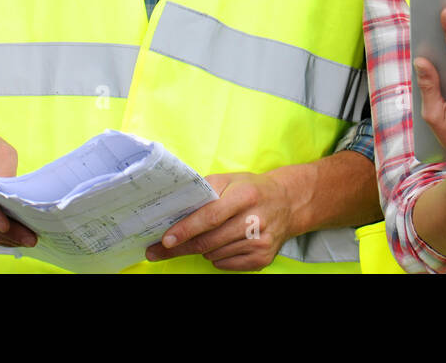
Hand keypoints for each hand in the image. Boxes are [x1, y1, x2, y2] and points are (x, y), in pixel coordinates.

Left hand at [146, 172, 295, 270]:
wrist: (287, 203)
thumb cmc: (252, 189)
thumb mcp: (230, 179)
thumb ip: (205, 190)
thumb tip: (175, 208)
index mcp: (246, 195)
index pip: (211, 216)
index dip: (186, 229)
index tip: (165, 239)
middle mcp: (256, 219)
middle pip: (209, 240)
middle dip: (180, 247)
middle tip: (158, 251)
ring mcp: (261, 242)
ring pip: (214, 254)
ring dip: (203, 248)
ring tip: (210, 235)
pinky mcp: (262, 258)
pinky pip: (225, 265)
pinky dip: (217, 257)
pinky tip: (224, 243)